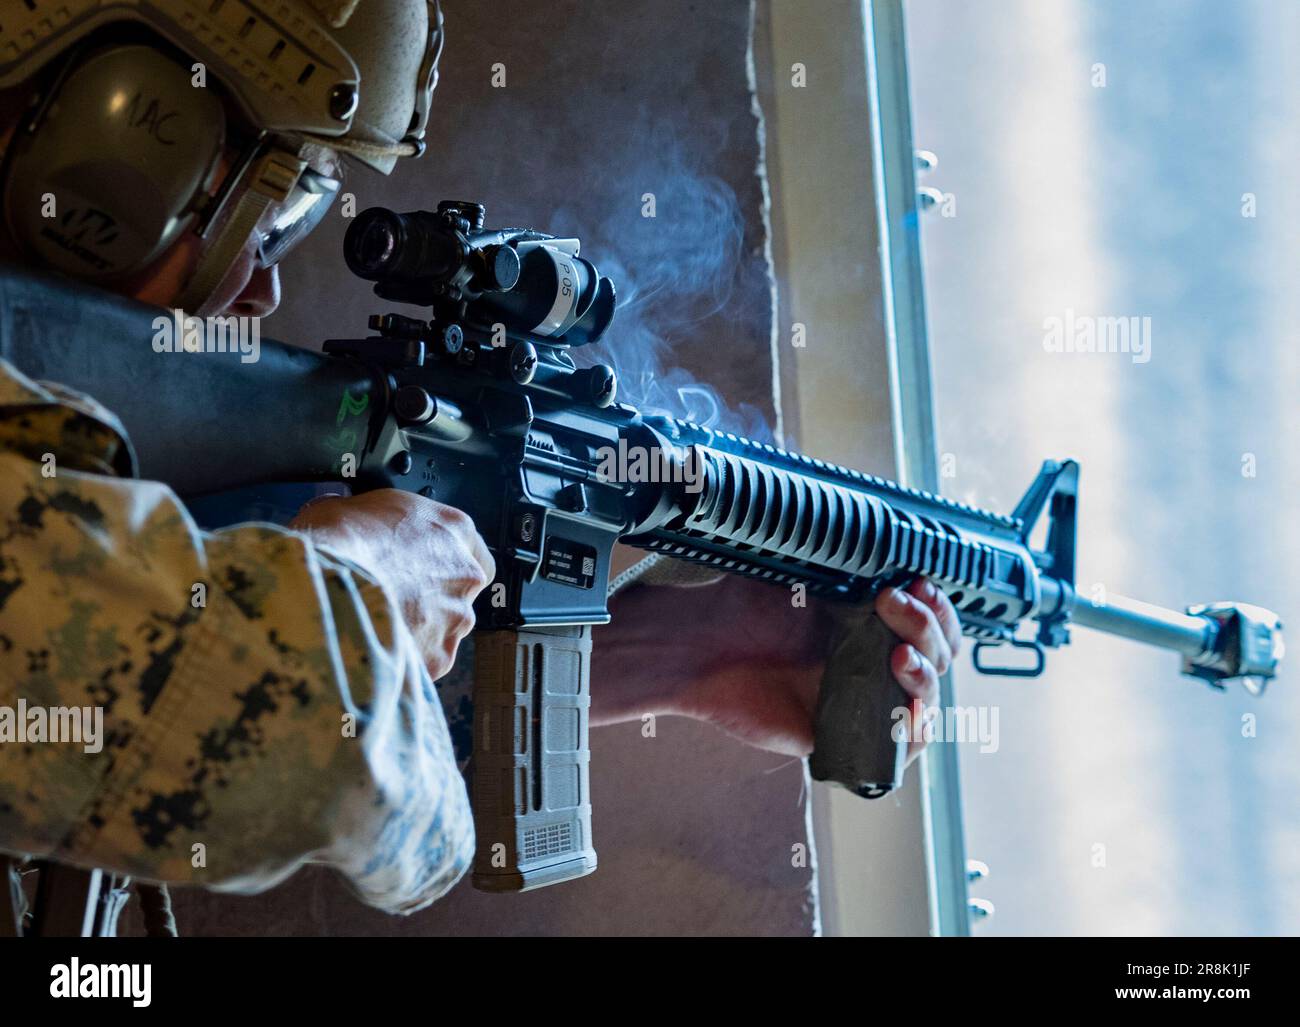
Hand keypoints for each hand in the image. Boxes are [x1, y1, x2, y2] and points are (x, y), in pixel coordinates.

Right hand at [289, 490, 494, 678]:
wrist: (324, 588)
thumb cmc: (338, 543)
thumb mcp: (348, 507)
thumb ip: (368, 521)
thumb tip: (347, 525)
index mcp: (452, 529)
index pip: (472, 549)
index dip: (445, 563)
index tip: (424, 570)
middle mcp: (464, 573)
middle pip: (458, 593)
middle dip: (429, 601)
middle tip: (392, 600)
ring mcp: (456, 617)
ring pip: (445, 630)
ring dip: (418, 631)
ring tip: (376, 627)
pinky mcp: (439, 655)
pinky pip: (427, 662)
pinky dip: (406, 662)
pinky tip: (375, 651)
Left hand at [592, 571, 960, 764]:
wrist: (698, 645)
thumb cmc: (740, 606)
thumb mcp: (801, 570)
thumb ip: (847, 558)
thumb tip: (891, 533)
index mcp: (867, 624)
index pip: (930, 623)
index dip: (937, 608)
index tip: (919, 583)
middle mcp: (869, 663)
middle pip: (937, 657)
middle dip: (930, 629)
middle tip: (895, 603)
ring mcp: (858, 701)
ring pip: (924, 700)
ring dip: (927, 675)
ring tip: (899, 654)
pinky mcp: (840, 738)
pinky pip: (896, 748)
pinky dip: (915, 729)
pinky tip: (909, 706)